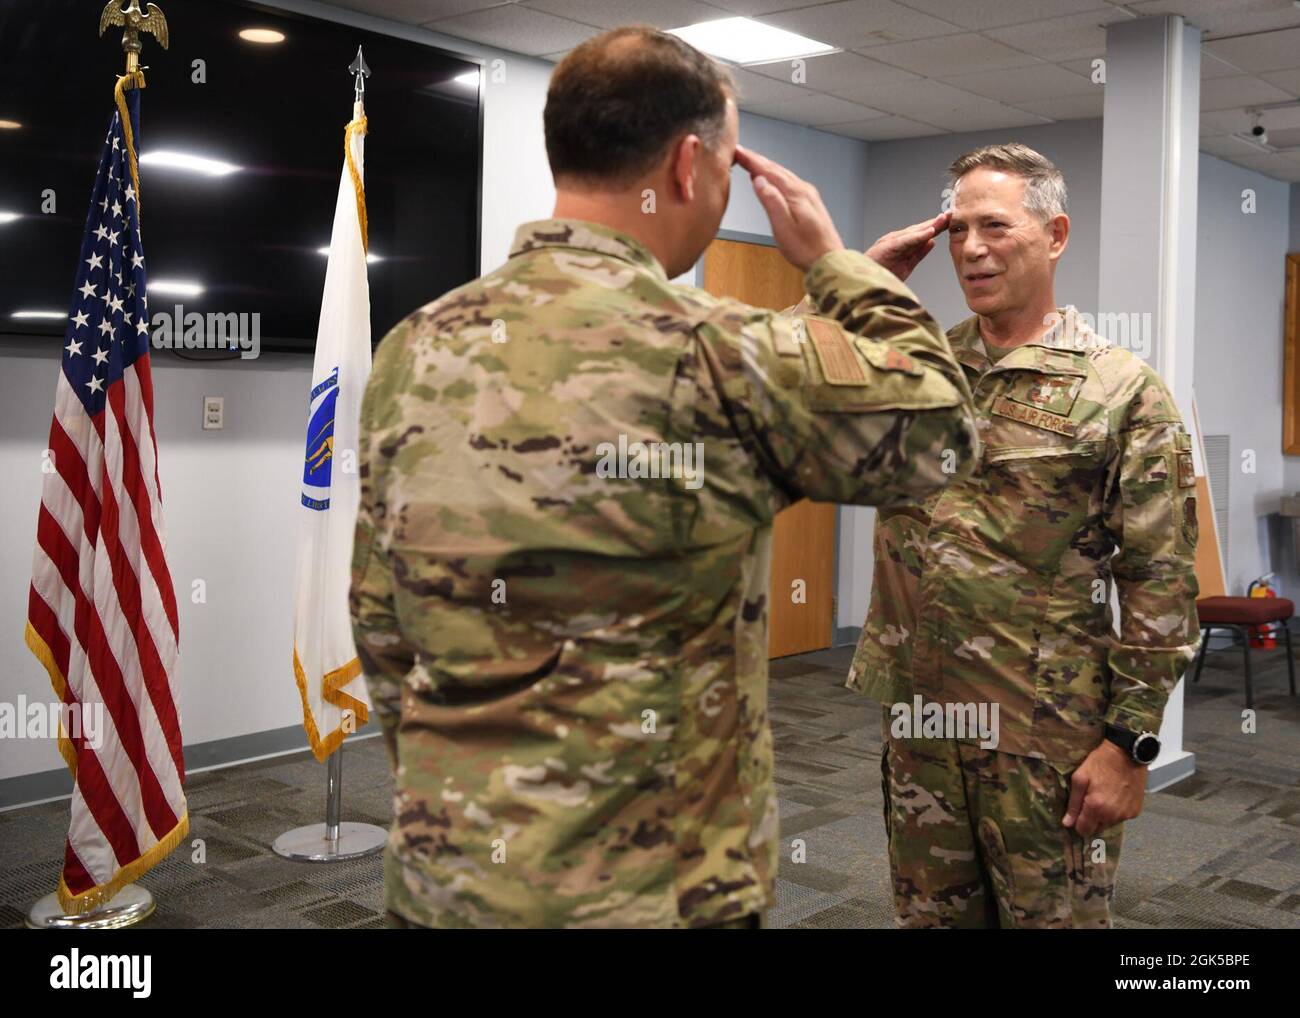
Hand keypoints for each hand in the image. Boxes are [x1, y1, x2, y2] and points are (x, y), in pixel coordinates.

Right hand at [734, 145, 843, 271]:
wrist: (829, 261)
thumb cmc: (806, 249)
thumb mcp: (783, 227)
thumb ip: (771, 201)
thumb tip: (759, 180)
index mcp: (796, 193)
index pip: (769, 171)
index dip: (752, 160)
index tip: (738, 151)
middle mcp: (804, 190)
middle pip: (776, 169)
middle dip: (757, 159)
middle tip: (741, 152)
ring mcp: (808, 195)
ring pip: (783, 174)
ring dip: (767, 167)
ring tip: (753, 162)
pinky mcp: (810, 203)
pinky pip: (790, 182)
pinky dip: (777, 176)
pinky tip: (772, 179)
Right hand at [865, 211, 950, 281]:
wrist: (861, 282)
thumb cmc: (881, 275)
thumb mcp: (906, 265)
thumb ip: (918, 253)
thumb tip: (932, 242)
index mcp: (902, 244)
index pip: (922, 233)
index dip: (937, 226)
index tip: (951, 221)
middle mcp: (897, 239)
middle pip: (920, 229)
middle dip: (936, 222)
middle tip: (952, 214)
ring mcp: (891, 242)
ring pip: (914, 232)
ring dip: (930, 225)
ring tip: (944, 219)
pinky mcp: (887, 247)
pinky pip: (905, 241)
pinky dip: (917, 236)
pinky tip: (929, 232)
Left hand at [1062, 739, 1146, 837]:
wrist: (1127, 753)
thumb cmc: (1101, 762)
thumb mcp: (1080, 778)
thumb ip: (1073, 804)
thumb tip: (1067, 823)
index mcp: (1097, 808)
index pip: (1084, 830)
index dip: (1078, 824)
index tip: (1077, 814)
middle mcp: (1113, 816)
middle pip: (1097, 829)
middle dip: (1091, 819)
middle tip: (1090, 801)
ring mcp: (1127, 814)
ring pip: (1109, 824)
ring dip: (1104, 816)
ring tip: (1103, 796)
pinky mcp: (1136, 811)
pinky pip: (1121, 818)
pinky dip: (1116, 811)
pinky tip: (1115, 796)